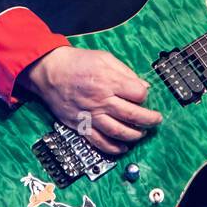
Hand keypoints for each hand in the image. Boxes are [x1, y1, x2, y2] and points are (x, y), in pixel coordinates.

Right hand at [19, 46, 161, 154]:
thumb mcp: (104, 58)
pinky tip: (122, 148)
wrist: (50, 72)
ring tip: (141, 133)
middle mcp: (102, 100)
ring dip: (135, 135)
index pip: (138, 94)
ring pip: (119, 132)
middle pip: (133, 115)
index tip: (143, 95)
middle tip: (156, 120)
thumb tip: (143, 85)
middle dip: (149, 120)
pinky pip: (99, 142)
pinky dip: (113, 148)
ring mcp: (91, 115)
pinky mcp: (81, 125)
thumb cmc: (77, 62)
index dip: (145, 95)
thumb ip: (125, 72)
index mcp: (109, 81)